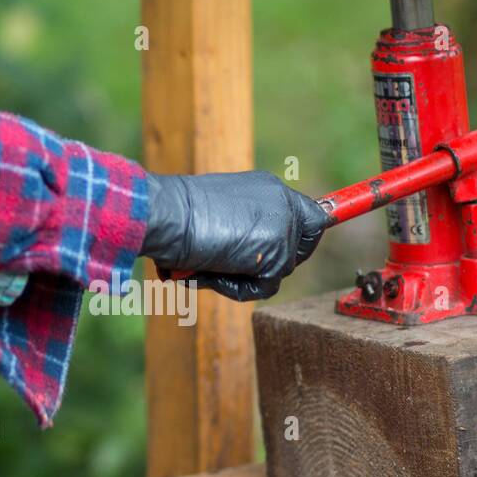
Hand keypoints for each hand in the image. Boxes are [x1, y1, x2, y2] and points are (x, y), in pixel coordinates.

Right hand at [142, 172, 327, 302]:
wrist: (168, 214)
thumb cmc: (178, 216)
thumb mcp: (217, 215)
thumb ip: (244, 228)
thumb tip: (252, 258)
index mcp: (268, 188)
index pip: (308, 214)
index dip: (305, 236)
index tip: (307, 248)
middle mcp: (282, 202)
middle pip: (302, 245)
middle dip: (272, 263)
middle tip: (236, 265)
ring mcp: (283, 227)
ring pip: (279, 269)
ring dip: (245, 276)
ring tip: (211, 263)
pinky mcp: (277, 253)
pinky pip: (264, 286)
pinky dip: (236, 287)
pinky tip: (213, 270)